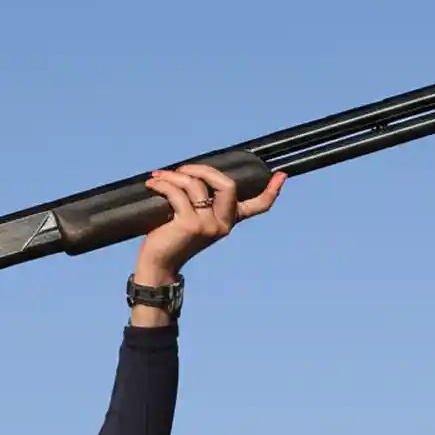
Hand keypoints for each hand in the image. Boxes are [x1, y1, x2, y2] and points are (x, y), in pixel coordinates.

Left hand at [137, 164, 286, 279]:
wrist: (158, 265)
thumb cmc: (171, 238)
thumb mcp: (193, 219)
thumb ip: (201, 202)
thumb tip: (191, 172)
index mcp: (228, 221)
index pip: (257, 207)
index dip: (271, 191)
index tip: (282, 175)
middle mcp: (223, 224)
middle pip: (227, 185)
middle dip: (204, 169)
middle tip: (182, 169)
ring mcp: (209, 225)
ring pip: (196, 185)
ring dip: (174, 176)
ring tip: (158, 177)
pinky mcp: (190, 225)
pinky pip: (177, 193)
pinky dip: (163, 185)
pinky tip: (152, 184)